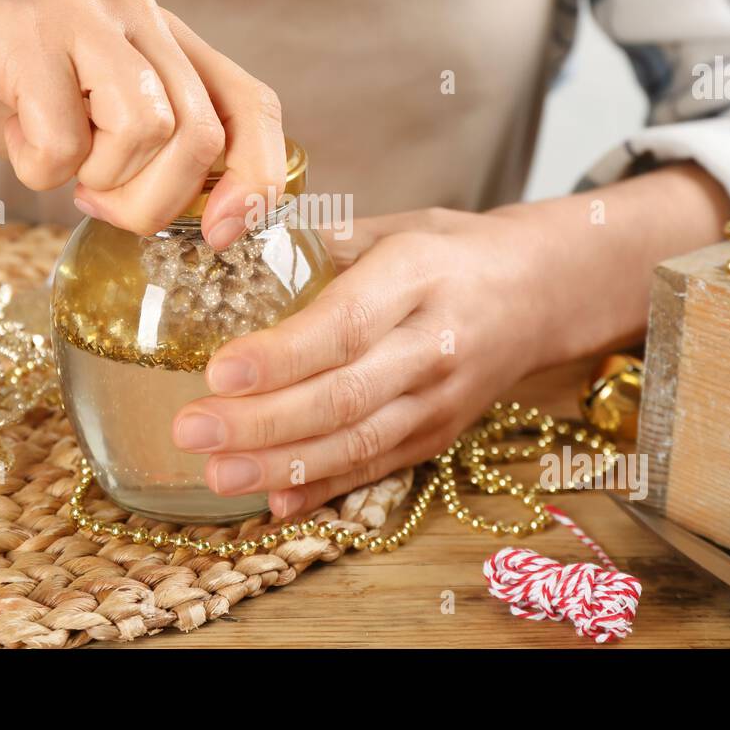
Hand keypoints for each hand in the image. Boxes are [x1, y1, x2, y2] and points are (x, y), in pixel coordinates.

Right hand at [0, 0, 283, 244]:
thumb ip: (148, 145)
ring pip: (148, 132)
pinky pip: (66, 139)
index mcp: (158, 29)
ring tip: (51, 158)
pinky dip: (37, 166)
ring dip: (97, 180)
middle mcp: (134, 7)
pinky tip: (11, 131)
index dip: (258, 175)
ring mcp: (84, 10)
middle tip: (98, 204)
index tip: (226, 232)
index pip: (252, 102)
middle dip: (156, 202)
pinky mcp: (28, 27)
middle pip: (202, 134)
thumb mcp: (86, 117)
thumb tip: (212, 212)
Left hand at [169, 164, 729, 516]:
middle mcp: (433, 346)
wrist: (536, 295)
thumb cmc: (447, 253)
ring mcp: (440, 401)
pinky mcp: (438, 438)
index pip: (345, 326)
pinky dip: (324, 491)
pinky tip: (273, 503)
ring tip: (217, 474)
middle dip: (263, 423)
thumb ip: (318, 241)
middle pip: (344, 397)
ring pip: (357, 445)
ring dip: (282, 468)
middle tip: (193, 430)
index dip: (282, 357)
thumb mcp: (392, 226)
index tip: (220, 372)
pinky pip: (376, 470)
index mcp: (417, 278)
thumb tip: (224, 234)